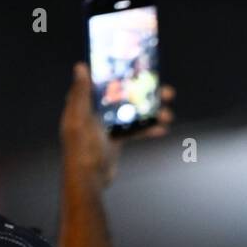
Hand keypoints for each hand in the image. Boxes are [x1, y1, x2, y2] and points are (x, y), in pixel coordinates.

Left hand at [60, 63, 174, 188]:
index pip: (106, 82)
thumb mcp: (79, 119)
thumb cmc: (80, 149)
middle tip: (165, 91)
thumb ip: (80, 94)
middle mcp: (97, 111)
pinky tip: (162, 129)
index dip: (122, 74)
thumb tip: (81, 67)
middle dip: (145, 94)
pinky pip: (135, 131)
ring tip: (168, 113)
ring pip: (134, 113)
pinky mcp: (117, 140)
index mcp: (86, 103)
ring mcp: (108, 126)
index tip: (139, 67)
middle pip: (125, 96)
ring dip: (152, 113)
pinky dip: (148, 129)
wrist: (89, 180)